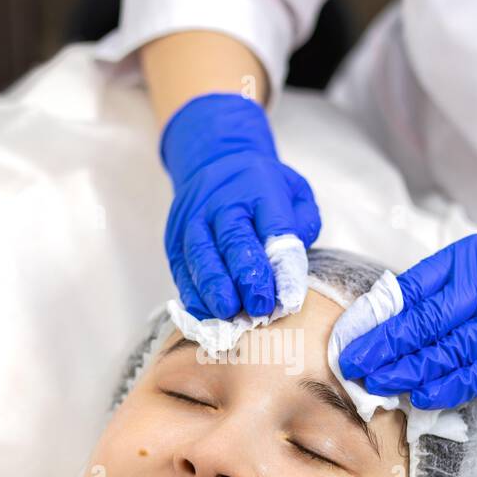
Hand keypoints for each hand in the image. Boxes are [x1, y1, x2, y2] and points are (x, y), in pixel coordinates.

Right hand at [160, 93, 321, 319]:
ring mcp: (194, 220)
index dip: (281, 265)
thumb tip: (291, 267)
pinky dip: (193, 293)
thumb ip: (302, 223)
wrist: (214, 164)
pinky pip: (181, 269)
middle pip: (233, 240)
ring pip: (201, 255)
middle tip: (260, 307)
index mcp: (259, 187)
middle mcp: (222, 202)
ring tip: (229, 313)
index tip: (289, 298)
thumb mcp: (294, 192)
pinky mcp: (175, 239)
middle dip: (247, 278)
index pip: (273, 227)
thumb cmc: (263, 189)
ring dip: (214, 288)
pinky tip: (206, 312)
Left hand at [337, 233, 476, 407]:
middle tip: (352, 367)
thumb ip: (443, 290)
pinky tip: (422, 395)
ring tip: (377, 384)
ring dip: (407, 371)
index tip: (349, 338)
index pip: (410, 291)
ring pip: (445, 349)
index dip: (376, 319)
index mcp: (467, 261)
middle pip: (421, 322)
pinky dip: (447, 386)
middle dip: (382, 348)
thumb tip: (391, 320)